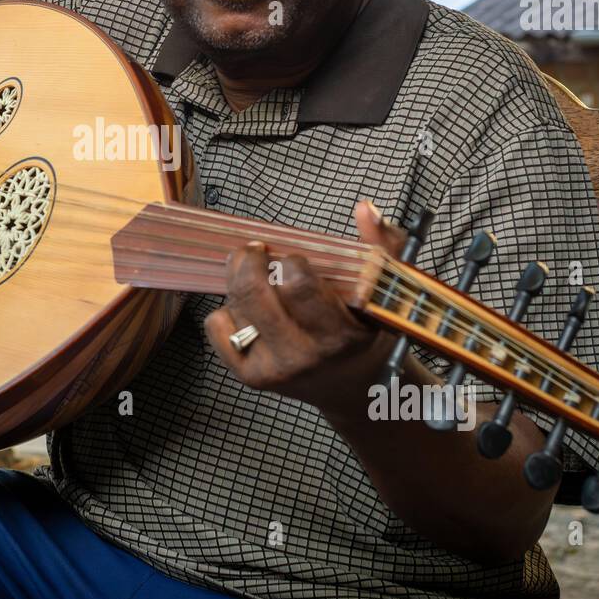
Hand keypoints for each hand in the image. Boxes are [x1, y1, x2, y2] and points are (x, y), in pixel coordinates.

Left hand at [204, 200, 407, 414]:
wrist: (353, 388)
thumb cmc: (364, 332)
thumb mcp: (382, 293)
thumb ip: (381, 246)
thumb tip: (364, 209)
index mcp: (338, 334)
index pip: (297, 284)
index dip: (290, 262)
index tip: (294, 259)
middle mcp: (303, 356)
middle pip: (253, 292)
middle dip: (249, 259)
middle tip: (258, 251)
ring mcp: (272, 369)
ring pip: (233, 305)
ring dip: (240, 284)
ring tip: (259, 283)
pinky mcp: (249, 376)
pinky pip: (216, 326)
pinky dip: (226, 311)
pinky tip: (250, 312)